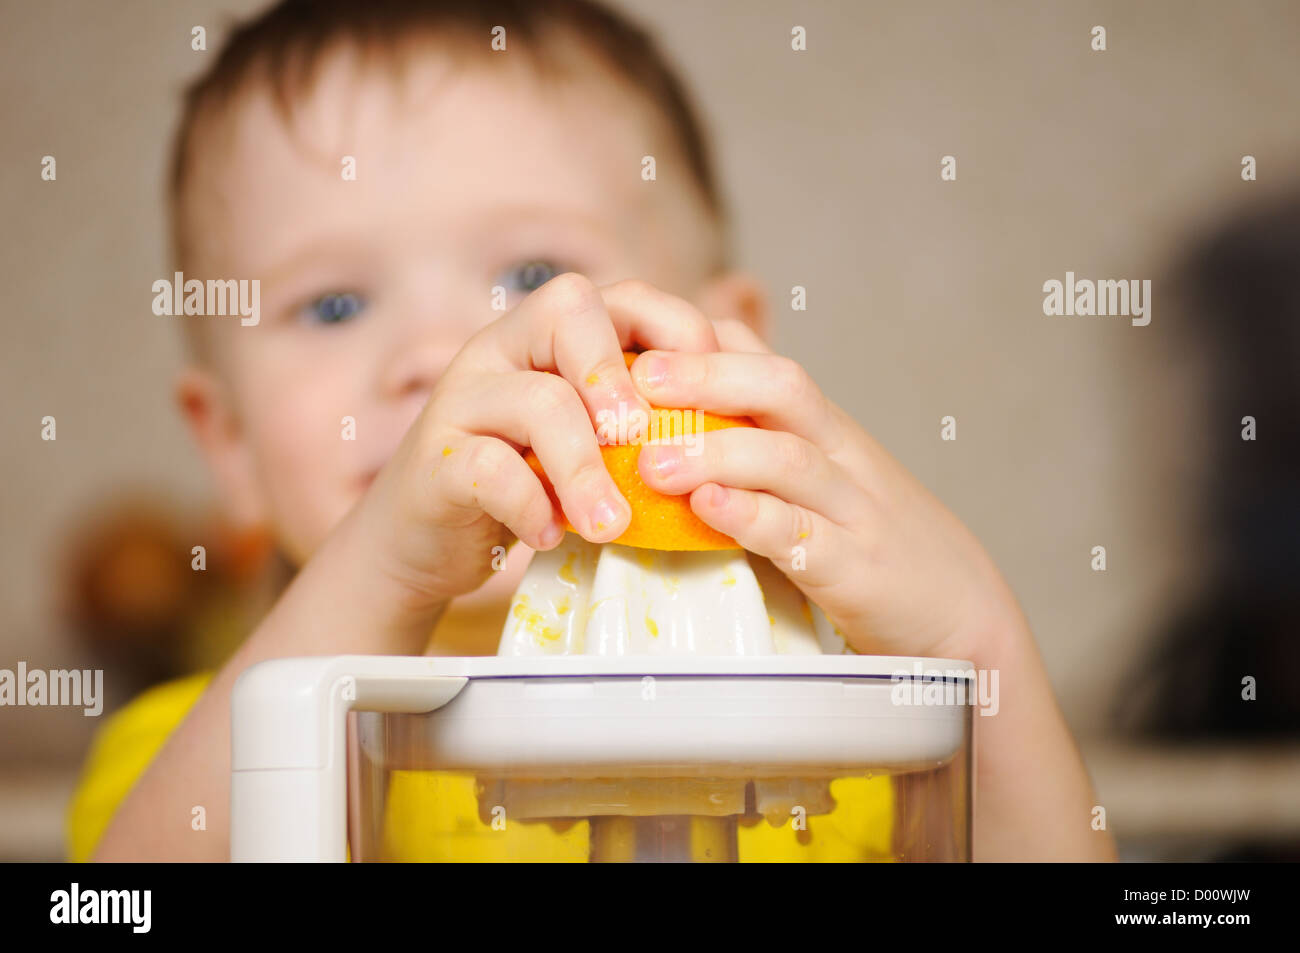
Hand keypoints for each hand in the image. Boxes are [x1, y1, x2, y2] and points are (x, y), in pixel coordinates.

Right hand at [357, 274, 721, 617]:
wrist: (424, 538)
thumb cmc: (525, 484)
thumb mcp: (587, 443)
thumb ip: (637, 420)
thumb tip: (733, 427)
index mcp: (550, 335)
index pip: (621, 296)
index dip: (675, 330)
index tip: (712, 394)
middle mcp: (503, 348)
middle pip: (568, 311)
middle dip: (619, 374)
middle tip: (643, 440)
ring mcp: (463, 398)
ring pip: (537, 401)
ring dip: (587, 470)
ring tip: (613, 525)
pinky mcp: (434, 459)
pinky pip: (488, 468)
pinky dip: (530, 507)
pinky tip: (549, 537)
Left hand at [631, 320, 1021, 661]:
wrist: (963, 615)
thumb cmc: (874, 545)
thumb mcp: (822, 484)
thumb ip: (764, 450)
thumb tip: (683, 423)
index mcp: (826, 432)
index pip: (767, 364)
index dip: (703, 347)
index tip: (637, 343)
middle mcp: (842, 457)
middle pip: (782, 389)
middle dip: (707, 377)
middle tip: (638, 379)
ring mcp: (854, 510)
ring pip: (789, 458)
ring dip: (714, 452)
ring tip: (651, 462)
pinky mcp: (858, 570)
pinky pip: (804, 535)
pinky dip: (753, 518)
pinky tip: (708, 509)